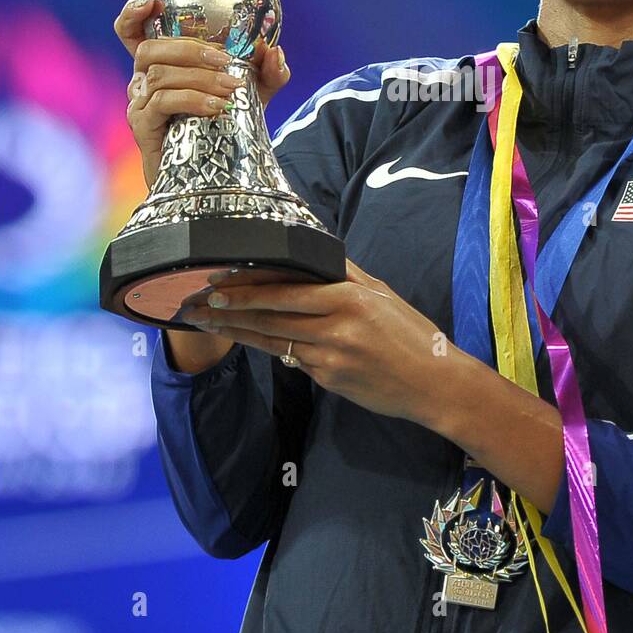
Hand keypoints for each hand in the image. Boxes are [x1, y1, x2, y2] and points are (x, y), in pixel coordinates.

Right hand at [113, 0, 292, 190]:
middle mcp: (142, 80)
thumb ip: (268, 71)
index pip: (132, 32)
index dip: (134, 12)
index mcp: (161, 65)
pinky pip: (163, 101)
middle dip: (189, 48)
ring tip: (231, 90)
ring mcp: (139, 103)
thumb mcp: (253, 94)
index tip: (154, 1)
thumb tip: (274, 51)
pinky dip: (193, 99)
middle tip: (225, 60)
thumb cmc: (225, 128)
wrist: (212, 174)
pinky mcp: (142, 125)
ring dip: (200, 78)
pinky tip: (217, 107)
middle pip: (149, 48)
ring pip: (160, 74)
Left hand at [177, 258, 471, 428]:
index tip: (218, 280)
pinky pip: (293, 360)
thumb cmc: (411, 334)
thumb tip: (313, 250)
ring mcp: (330, 356)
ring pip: (273, 340)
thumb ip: (345, 273)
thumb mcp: (381, 293)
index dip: (249, 285)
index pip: (287, 288)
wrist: (434, 383)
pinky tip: (247, 341)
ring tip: (208, 321)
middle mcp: (336, 326)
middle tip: (197, 302)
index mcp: (348, 298)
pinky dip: (268, 348)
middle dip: (231, 308)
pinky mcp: (328, 379)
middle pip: (271, 314)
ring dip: (237, 330)